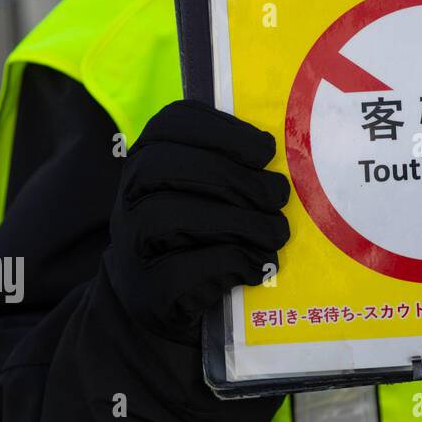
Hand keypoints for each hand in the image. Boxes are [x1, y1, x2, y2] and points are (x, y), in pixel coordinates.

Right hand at [103, 100, 290, 344]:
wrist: (160, 299)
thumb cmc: (200, 233)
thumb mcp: (211, 191)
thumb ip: (236, 167)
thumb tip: (291, 155)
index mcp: (150, 157)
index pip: (172, 122)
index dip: (224, 131)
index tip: (266, 151)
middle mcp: (131, 195)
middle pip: (169, 166)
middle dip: (235, 178)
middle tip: (277, 195)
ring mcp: (129, 242)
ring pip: (169, 215)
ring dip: (238, 222)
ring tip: (275, 233)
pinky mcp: (144, 288)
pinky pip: (180, 269)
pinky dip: (229, 262)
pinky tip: (257, 264)